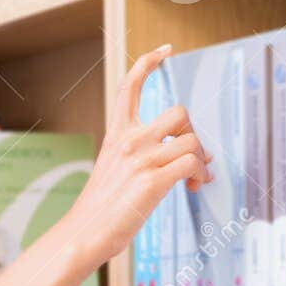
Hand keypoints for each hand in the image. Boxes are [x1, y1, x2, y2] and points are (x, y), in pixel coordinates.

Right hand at [57, 42, 212, 274]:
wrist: (83, 234)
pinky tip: (195, 186)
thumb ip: (147, 157)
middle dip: (193, 134)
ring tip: (196, 177)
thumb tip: (199, 156)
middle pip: (179, 112)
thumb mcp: (114, 171)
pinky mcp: (152, 182)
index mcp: (116, 136)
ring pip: (192, 140)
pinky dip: (201, 174)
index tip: (164, 51)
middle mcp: (128, 142)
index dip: (148, 63)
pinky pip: (193, 164)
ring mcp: (140, 161)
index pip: (129, 86)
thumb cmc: (100, 209)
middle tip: (191, 157)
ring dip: (202, 159)